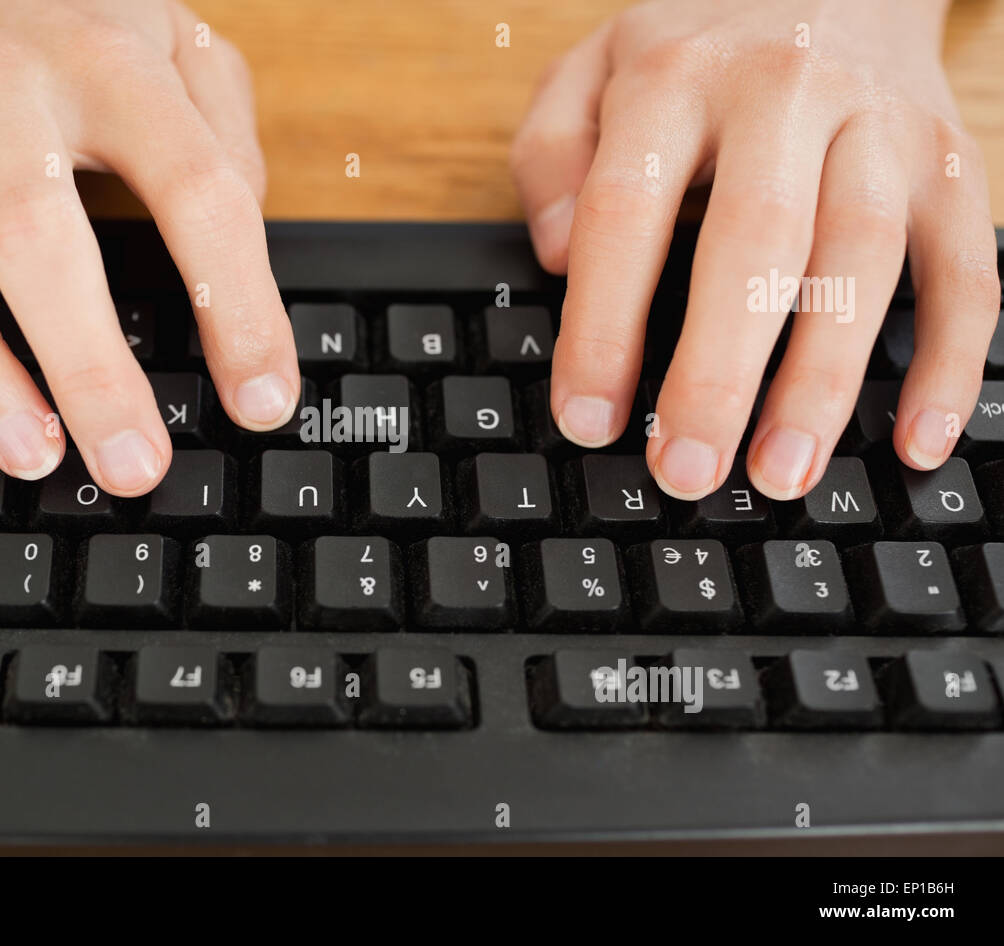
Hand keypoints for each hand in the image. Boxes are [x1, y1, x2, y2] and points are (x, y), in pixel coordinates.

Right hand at [0, 0, 299, 494]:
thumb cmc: (86, 17)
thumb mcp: (188, 48)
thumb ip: (227, 149)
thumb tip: (239, 281)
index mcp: (112, 65)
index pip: (194, 192)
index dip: (237, 306)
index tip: (262, 400)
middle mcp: (2, 89)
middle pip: (36, 238)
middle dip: (87, 369)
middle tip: (132, 465)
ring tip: (31, 456)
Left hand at [511, 0, 999, 499]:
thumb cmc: (697, 45)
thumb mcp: (590, 69)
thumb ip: (551, 154)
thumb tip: (556, 256)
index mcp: (674, 80)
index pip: (626, 213)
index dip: (603, 326)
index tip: (588, 417)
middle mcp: (782, 95)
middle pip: (753, 243)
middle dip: (718, 372)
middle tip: (685, 471)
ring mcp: (877, 128)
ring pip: (859, 259)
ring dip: (823, 380)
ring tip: (782, 474)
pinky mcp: (948, 165)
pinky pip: (967, 268)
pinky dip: (948, 359)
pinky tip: (916, 439)